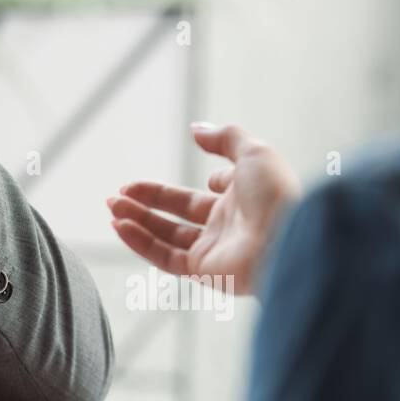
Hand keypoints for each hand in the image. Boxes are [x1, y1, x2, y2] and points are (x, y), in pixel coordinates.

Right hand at [107, 123, 301, 293]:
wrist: (287, 242)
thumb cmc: (276, 196)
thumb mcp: (254, 153)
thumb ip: (224, 138)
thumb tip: (195, 129)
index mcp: (243, 198)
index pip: (215, 194)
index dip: (208, 184)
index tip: (206, 180)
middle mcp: (228, 225)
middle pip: (179, 213)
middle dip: (148, 201)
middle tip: (119, 193)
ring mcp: (214, 250)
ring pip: (166, 235)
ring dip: (137, 220)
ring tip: (112, 206)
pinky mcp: (203, 271)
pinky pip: (164, 257)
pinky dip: (139, 242)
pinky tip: (120, 225)